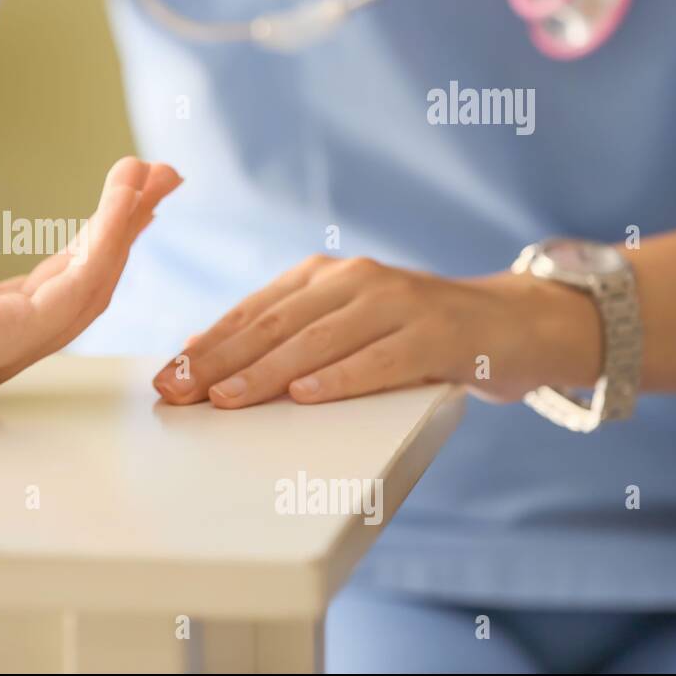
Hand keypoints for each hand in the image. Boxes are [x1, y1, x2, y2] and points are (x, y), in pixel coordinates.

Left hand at [0, 157, 180, 415]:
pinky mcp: (1, 341)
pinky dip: (105, 242)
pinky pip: (74, 288)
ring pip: (92, 284)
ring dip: (125, 229)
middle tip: (164, 175)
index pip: (58, 276)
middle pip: (88, 281)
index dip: (96, 230)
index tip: (127, 184)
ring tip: (150, 175)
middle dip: (128, 227)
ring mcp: (4, 346)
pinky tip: (121, 202)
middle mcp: (0, 341)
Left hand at [152, 254, 601, 408]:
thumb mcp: (343, 323)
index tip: (166, 377)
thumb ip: (284, 334)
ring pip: (317, 340)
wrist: (509, 321)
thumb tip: (204, 354)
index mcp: (322, 276)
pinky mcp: (435, 335)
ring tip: (224, 399)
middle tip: (177, 392)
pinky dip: (340, 378)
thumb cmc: (411, 332)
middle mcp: (353, 280)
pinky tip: (305, 395)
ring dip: (265, 372)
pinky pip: (380, 360)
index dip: (205, 346)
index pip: (251, 313)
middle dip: (219, 361)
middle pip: (273, 325)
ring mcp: (397, 304)